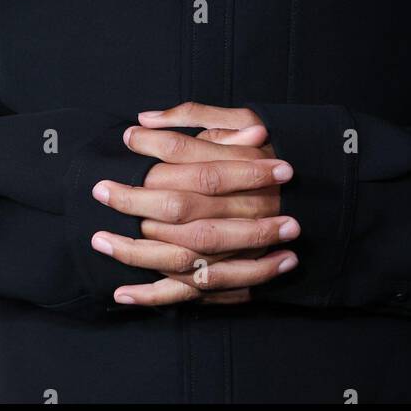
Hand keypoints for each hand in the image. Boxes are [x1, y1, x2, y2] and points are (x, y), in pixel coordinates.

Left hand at [90, 101, 298, 305]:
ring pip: (178, 251)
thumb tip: (147, 118)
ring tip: (99, 239)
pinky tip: (122, 293)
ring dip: (135, 250)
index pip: (188, 155)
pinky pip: (188, 290)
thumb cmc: (265, 155)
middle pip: (177, 204)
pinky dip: (154, 295)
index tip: (126, 137)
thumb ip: (196, 115)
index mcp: (238, 167)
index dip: (154, 145)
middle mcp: (234, 208)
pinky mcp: (227, 276)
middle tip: (99, 189)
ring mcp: (231, 247)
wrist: (311, 201)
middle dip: (133, 199)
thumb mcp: (243, 119)